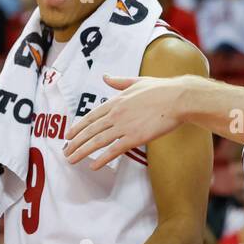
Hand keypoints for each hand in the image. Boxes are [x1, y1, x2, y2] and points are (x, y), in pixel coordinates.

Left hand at [64, 75, 188, 168]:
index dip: (78, 127)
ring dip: (82, 152)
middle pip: (90, 130)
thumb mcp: (136, 81)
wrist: (178, 98)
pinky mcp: (135, 137)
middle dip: (75, 143)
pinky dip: (102, 159)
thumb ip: (119, 82)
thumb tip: (105, 77)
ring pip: (97, 142)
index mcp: (115, 100)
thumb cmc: (161, 89)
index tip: (68, 135)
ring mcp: (124, 126)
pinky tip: (93, 166)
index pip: (91, 116)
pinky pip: (114, 150)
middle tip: (65, 152)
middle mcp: (116, 114)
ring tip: (71, 160)